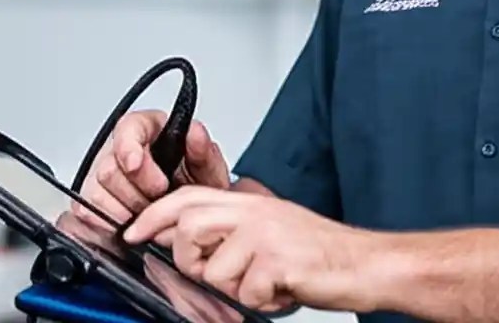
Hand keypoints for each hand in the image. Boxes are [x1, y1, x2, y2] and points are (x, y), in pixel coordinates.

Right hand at [72, 110, 230, 235]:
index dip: (127, 146)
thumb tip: (194, 132)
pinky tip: (129, 223)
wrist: (191, 214)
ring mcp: (106, 176)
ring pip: (97, 192)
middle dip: (136, 190)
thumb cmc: (196, 185)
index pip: (127, 127)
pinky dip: (108, 222)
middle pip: (109, 166)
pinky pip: (87, 212)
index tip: (135, 165)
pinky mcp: (94, 201)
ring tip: (148, 211)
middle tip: (158, 197)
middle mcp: (123, 150)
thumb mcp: (209, 170)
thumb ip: (203, 150)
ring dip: (125, 209)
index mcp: (150, 130)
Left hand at [123, 186, 377, 312]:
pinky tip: (281, 291)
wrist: (365, 264)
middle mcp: (255, 211)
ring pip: (213, 271)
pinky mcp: (277, 260)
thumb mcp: (270, 231)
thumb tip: (188, 244)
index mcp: (250, 202)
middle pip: (189, 228)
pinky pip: (245, 293)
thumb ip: (231, 232)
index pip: (188, 197)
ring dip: (235, 290)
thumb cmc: (320, 253)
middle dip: (191, 261)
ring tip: (265, 284)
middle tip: (219, 274)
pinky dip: (262, 302)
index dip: (154, 215)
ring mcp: (265, 234)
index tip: (133, 232)